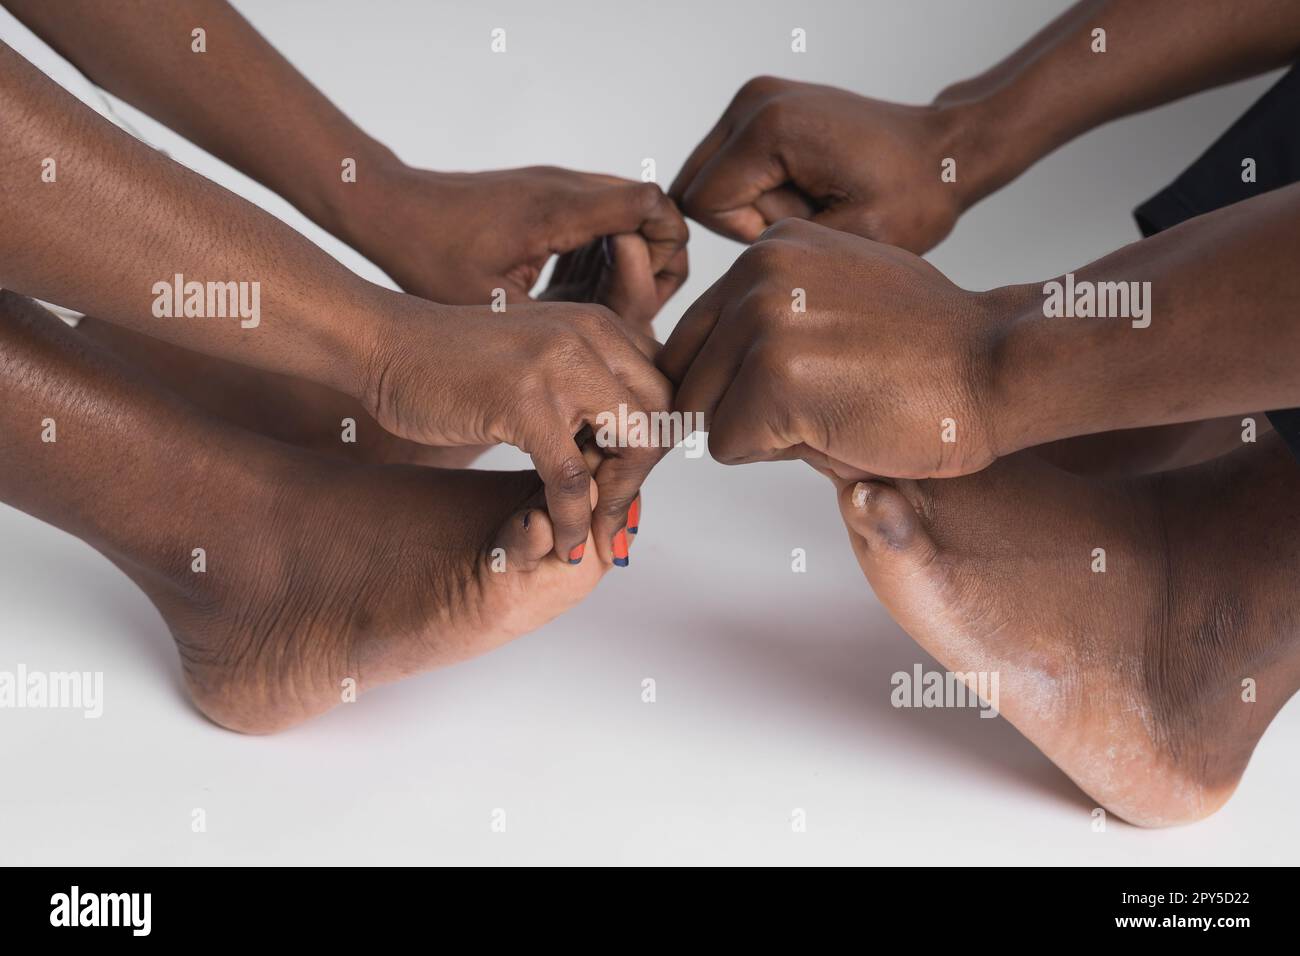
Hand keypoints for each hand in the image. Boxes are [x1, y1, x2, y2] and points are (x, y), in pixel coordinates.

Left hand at [346, 163, 688, 324]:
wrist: (388, 207)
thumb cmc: (428, 255)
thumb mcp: (491, 305)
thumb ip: (558, 327)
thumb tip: (610, 365)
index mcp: (560, 208)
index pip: (654, 209)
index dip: (666, 258)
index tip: (646, 299)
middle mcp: (568, 187)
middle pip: (657, 214)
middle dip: (659, 266)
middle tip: (635, 315)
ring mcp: (559, 186)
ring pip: (633, 216)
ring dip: (635, 262)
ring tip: (609, 311)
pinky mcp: (549, 197)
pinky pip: (604, 220)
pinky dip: (609, 255)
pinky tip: (581, 297)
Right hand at [361, 292, 670, 561]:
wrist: (384, 343)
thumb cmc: (454, 360)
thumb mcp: (539, 354)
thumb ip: (587, 379)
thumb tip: (634, 432)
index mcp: (598, 324)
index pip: (663, 387)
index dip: (654, 441)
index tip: (624, 481)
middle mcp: (590, 335)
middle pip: (662, 414)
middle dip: (644, 473)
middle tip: (616, 512)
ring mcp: (559, 366)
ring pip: (632, 443)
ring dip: (618, 500)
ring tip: (597, 533)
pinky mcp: (523, 402)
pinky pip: (571, 477)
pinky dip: (574, 520)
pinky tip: (564, 545)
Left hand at [658, 219, 1002, 479]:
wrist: (998, 365)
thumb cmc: (931, 344)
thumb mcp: (839, 294)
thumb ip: (772, 313)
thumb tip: (700, 370)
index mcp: (769, 247)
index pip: (698, 334)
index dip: (733, 378)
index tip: (795, 387)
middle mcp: (755, 272)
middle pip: (689, 373)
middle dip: (737, 407)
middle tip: (816, 408)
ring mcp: (761, 322)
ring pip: (702, 412)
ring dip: (755, 433)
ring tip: (830, 413)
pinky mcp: (771, 380)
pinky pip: (726, 446)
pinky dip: (774, 456)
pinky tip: (836, 430)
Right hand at [670, 76, 963, 252]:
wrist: (943, 153)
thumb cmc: (912, 198)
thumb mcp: (846, 239)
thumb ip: (771, 247)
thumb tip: (710, 259)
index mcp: (769, 126)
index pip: (704, 205)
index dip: (748, 232)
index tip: (805, 225)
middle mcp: (754, 101)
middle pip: (697, 189)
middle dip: (744, 216)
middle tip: (809, 213)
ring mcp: (756, 98)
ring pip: (710, 180)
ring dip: (753, 203)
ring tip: (814, 198)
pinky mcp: (763, 106)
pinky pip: (729, 168)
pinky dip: (760, 188)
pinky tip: (808, 186)